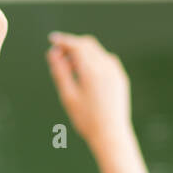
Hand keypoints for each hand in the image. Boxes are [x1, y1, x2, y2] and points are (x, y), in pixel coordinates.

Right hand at [46, 32, 132, 152]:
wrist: (111, 133)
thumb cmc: (86, 119)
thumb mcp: (68, 96)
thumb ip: (60, 72)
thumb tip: (52, 53)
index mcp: (92, 71)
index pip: (77, 46)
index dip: (63, 41)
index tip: (52, 39)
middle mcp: (106, 66)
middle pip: (87, 45)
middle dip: (72, 45)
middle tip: (57, 55)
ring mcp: (115, 71)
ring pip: (96, 52)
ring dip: (82, 53)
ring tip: (69, 68)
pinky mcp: (119, 77)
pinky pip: (105, 60)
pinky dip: (92, 60)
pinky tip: (84, 74)